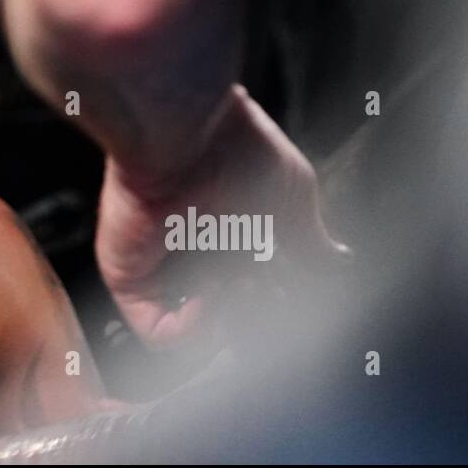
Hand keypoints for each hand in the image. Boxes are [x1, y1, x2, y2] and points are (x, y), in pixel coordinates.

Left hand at [95, 85, 350, 364]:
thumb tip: (336, 261)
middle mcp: (195, 251)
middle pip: (226, 315)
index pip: (252, 290)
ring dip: (224, 325)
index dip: (277, 301)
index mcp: (228, 231)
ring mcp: (160, 268)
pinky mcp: (130, 278)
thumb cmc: (238, 150)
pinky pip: (157, 332)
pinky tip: (207, 300)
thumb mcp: (293, 195)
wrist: (185, 134)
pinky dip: (188, 332)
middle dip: (254, 313)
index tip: (292, 292)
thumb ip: (310, 237)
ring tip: (236, 288)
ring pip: (192, 331)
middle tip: (265, 290)